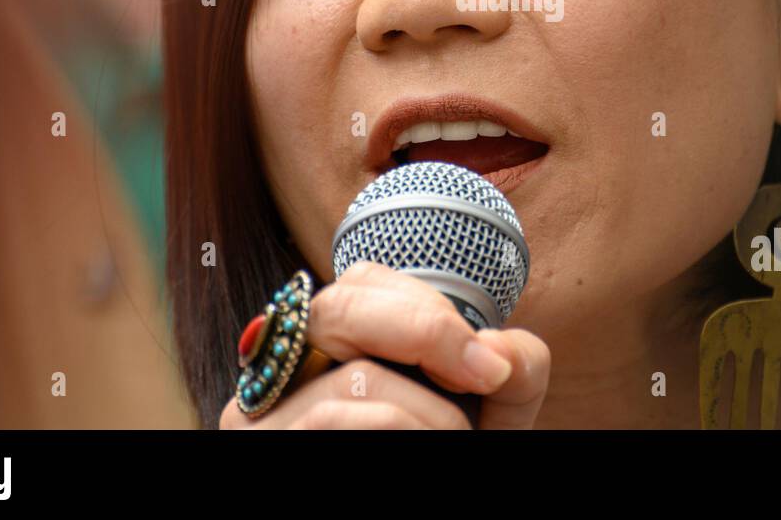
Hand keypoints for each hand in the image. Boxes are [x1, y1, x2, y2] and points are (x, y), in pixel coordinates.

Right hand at [219, 261, 549, 428]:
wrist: (437, 516)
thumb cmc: (452, 449)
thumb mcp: (491, 405)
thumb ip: (514, 365)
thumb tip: (493, 349)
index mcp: (332, 342)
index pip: (361, 284)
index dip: (427, 309)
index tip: (486, 361)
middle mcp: (285, 371)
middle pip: (339, 310)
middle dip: (427, 334)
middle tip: (487, 376)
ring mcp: (265, 415)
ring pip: (354, 378)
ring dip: (430, 414)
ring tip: (456, 440)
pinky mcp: (268, 448)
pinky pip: (337, 420)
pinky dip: (405, 432)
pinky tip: (422, 451)